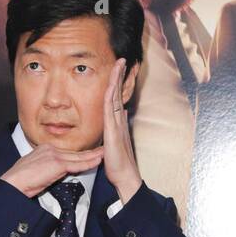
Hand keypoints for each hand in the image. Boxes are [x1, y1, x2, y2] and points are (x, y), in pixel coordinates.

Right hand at [0, 142, 103, 197]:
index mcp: (44, 149)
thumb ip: (46, 169)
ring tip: (105, 154)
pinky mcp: (57, 163)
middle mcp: (50, 149)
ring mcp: (54, 155)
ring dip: (93, 156)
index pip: (66, 153)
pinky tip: (98, 161)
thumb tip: (52, 174)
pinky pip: (77, 164)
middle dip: (89, 152)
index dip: (78, 154)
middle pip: (74, 152)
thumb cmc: (19, 182)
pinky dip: (89, 163)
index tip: (88, 154)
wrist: (13, 183)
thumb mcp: (34, 172)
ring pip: (78, 157)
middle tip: (102, 150)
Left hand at [102, 58, 141, 205]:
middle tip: (122, 59)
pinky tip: (111, 83)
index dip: (117, 84)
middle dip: (120, 75)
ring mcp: (117, 124)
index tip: (118, 70)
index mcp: (118, 123)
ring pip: (116, 96)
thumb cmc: (119, 165)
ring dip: (117, 79)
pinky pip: (110, 108)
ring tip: (120, 63)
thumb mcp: (114, 144)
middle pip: (118, 93)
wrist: (125, 177)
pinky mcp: (113, 130)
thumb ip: (116, 130)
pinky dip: (111, 94)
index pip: (117, 99)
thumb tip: (120, 117)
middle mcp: (119, 120)